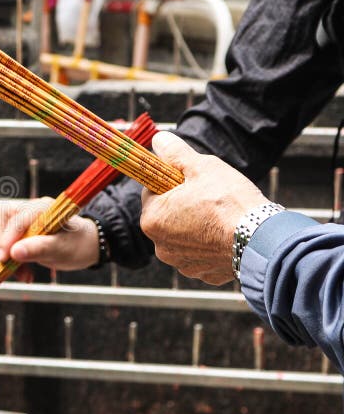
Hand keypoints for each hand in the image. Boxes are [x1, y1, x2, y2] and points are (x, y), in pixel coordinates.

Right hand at [0, 197, 100, 278]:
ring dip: (7, 254)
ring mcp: (25, 219)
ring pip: (2, 232)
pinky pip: (7, 241)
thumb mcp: (62, 249)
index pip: (17, 219)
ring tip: (22, 274)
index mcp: (43, 208)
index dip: (6, 238)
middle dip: (3, 245)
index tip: (2, 258)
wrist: (86, 246)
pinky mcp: (22, 230)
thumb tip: (14, 252)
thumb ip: (39, 249)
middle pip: (3, 220)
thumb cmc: (78, 244)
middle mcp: (32, 209)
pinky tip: (24, 271)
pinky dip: (12, 258)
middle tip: (7, 266)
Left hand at [140, 132, 269, 284]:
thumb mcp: (200, 166)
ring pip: (185, 235)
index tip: (189, 178)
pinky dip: (212, 244)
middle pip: (168, 215)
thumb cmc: (229, 201)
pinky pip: (203, 253)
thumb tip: (158, 140)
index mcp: (152, 219)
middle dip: (184, 204)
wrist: (261, 239)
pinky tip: (228, 234)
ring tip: (220, 215)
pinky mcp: (204, 274)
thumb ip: (175, 153)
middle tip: (209, 195)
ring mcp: (182, 263)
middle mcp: (161, 246)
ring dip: (197, 225)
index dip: (170, 181)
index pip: (152, 192)